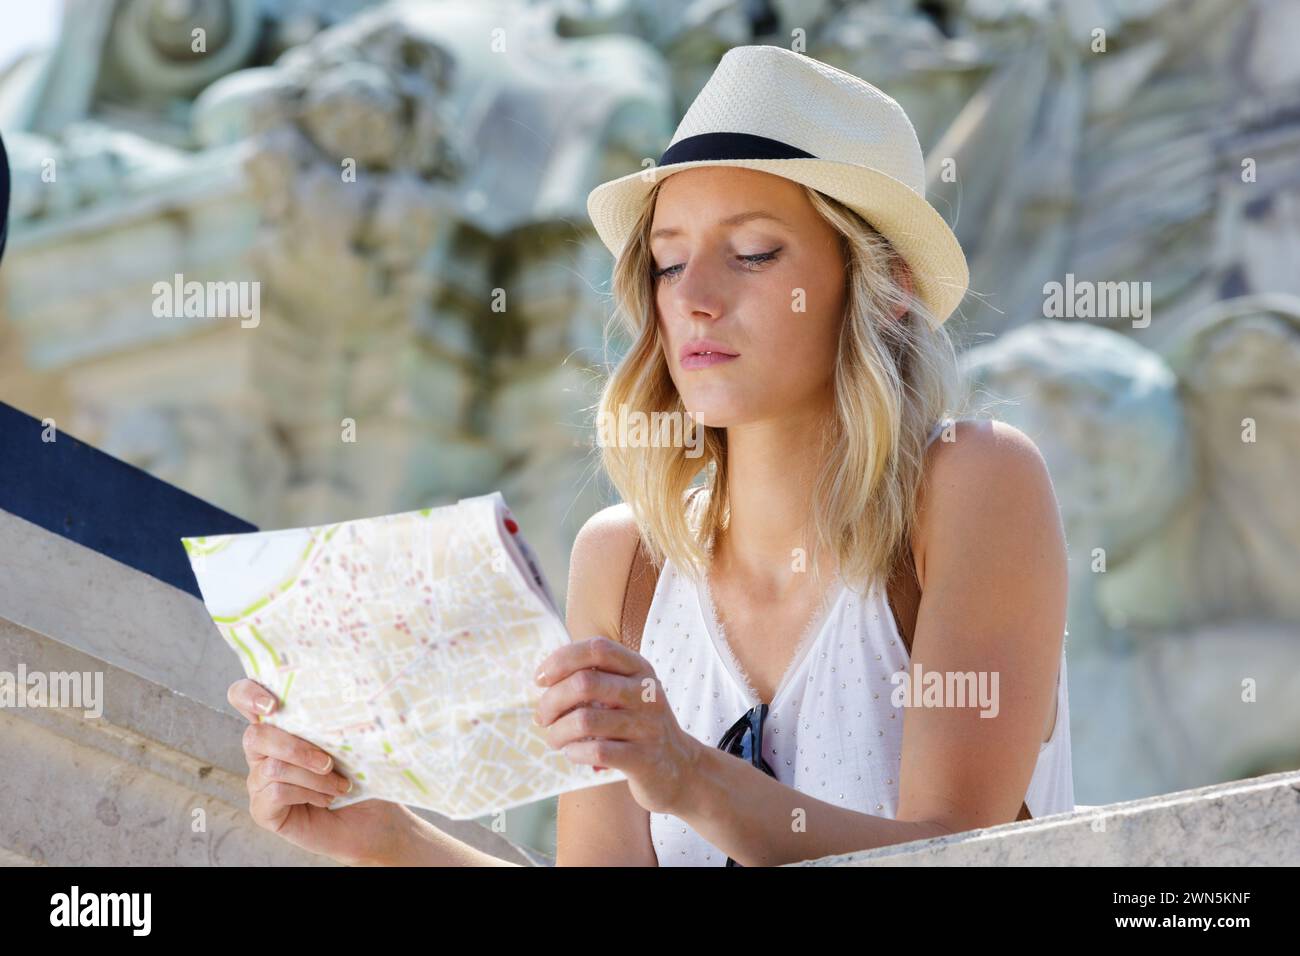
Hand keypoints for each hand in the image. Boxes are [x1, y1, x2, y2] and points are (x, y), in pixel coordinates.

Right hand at [227, 678, 410, 865]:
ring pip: (274, 767)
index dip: (248, 694)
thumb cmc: (363, 773)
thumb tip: (341, 695)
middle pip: (254, 735)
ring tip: (340, 786)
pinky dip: (308, 793)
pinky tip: (326, 799)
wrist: (372, 817)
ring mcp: (258, 781)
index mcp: (280, 724)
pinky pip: (275, 792)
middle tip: (329, 762)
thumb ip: (333, 719)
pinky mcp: (262, 810)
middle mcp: (263, 751)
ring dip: (314, 776)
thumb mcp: (351, 740)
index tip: (274, 705)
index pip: (243, 696)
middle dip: (295, 747)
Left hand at [533, 636, 702, 814]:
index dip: (561, 659)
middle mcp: (645, 692)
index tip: (540, 679)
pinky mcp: (644, 758)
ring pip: (585, 720)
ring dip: (558, 732)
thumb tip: (545, 677)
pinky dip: (575, 752)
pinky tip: (573, 753)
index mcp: (639, 669)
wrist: (681, 768)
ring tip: (555, 739)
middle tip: (542, 717)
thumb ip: (595, 678)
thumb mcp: (628, 692)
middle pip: (584, 683)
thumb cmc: (640, 726)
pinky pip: (598, 751)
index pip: (597, 648)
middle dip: (552, 701)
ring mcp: (647, 726)